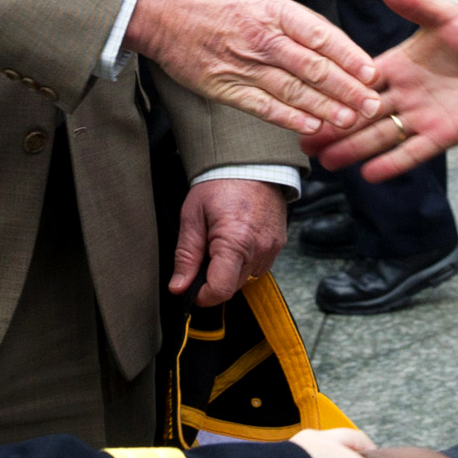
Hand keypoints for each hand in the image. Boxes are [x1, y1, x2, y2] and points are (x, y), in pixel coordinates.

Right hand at [125, 0, 381, 135]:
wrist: (154, 7)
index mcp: (271, 7)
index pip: (319, 34)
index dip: (348, 55)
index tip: (371, 70)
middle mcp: (261, 38)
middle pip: (312, 67)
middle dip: (346, 88)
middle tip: (373, 104)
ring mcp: (242, 64)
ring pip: (291, 91)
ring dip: (324, 107)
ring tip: (350, 120)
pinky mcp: (222, 86)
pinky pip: (261, 106)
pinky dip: (287, 118)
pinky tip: (310, 128)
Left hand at [170, 178, 286, 306]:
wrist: (251, 162)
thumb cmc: (220, 183)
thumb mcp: (193, 216)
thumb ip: (186, 255)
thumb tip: (178, 287)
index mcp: (235, 241)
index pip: (220, 290)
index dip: (202, 295)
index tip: (192, 286)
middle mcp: (258, 249)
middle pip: (232, 286)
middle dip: (214, 277)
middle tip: (205, 249)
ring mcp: (272, 248)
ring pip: (245, 278)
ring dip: (230, 269)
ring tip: (221, 240)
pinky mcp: (279, 245)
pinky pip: (258, 266)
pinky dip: (244, 260)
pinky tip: (237, 238)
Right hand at [305, 0, 457, 179]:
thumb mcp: (444, 15)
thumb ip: (411, 2)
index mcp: (399, 64)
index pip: (357, 79)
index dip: (331, 89)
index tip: (304, 97)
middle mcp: (405, 93)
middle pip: (361, 113)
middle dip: (333, 127)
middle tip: (304, 143)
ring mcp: (422, 116)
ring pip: (381, 136)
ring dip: (354, 148)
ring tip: (326, 162)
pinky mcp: (443, 135)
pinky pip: (413, 152)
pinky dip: (393, 163)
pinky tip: (368, 174)